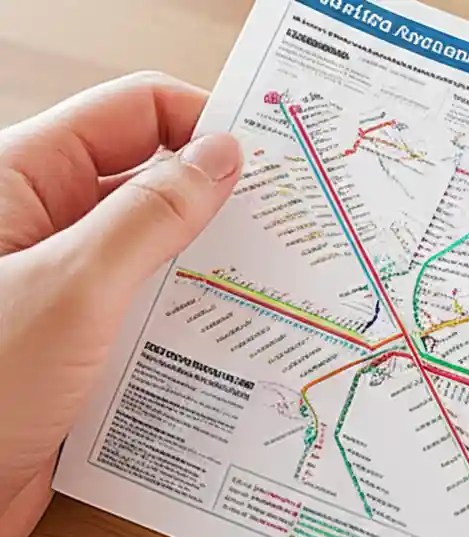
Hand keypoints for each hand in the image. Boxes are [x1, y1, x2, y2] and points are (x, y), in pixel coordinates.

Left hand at [0, 72, 241, 536]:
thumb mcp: (75, 289)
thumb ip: (152, 214)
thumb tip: (223, 153)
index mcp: (22, 179)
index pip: (132, 113)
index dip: (203, 123)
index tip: (273, 160)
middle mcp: (45, 224)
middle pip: (152, 180)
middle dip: (223, 202)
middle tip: (297, 228)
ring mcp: (64, 287)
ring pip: (159, 254)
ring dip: (213, 271)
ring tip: (282, 291)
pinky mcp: (80, 346)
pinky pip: (150, 315)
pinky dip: (192, 325)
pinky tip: (238, 347)